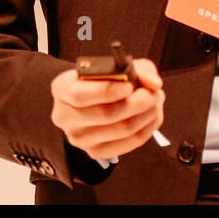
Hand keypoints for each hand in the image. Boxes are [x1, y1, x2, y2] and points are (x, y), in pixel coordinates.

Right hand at [50, 58, 164, 160]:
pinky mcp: (95, 152)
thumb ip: (137, 68)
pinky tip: (152, 116)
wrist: (91, 101)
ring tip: (156, 101)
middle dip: (138, 102)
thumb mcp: (115, 66)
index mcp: (62, 89)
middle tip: (154, 93)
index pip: (80, 95)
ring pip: (122, 129)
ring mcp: (79, 138)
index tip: (129, 85)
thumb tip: (153, 83)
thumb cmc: (102, 81)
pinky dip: (148, 128)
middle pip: (106, 114)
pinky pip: (130, 143)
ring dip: (147, 114)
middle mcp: (65, 116)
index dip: (107, 91)